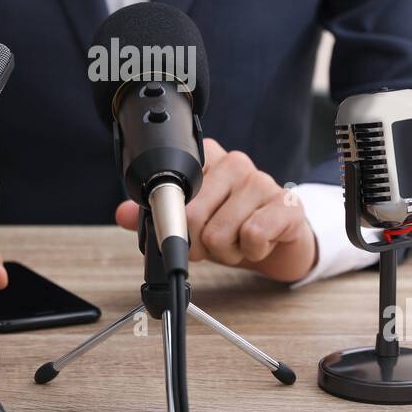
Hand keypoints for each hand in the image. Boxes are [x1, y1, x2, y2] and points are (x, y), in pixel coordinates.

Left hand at [114, 139, 317, 282]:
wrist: (281, 240)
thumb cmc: (233, 226)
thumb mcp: (191, 223)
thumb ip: (155, 216)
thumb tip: (123, 213)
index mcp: (206, 160)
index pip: (173, 192)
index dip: (174, 224)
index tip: (184, 235)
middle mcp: (234, 163)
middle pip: (192, 217)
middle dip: (200, 245)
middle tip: (215, 244)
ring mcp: (262, 181)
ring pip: (221, 232)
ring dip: (227, 252)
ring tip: (239, 242)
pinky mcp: (287, 205)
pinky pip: (254, 236)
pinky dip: (252, 251)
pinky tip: (259, 243)